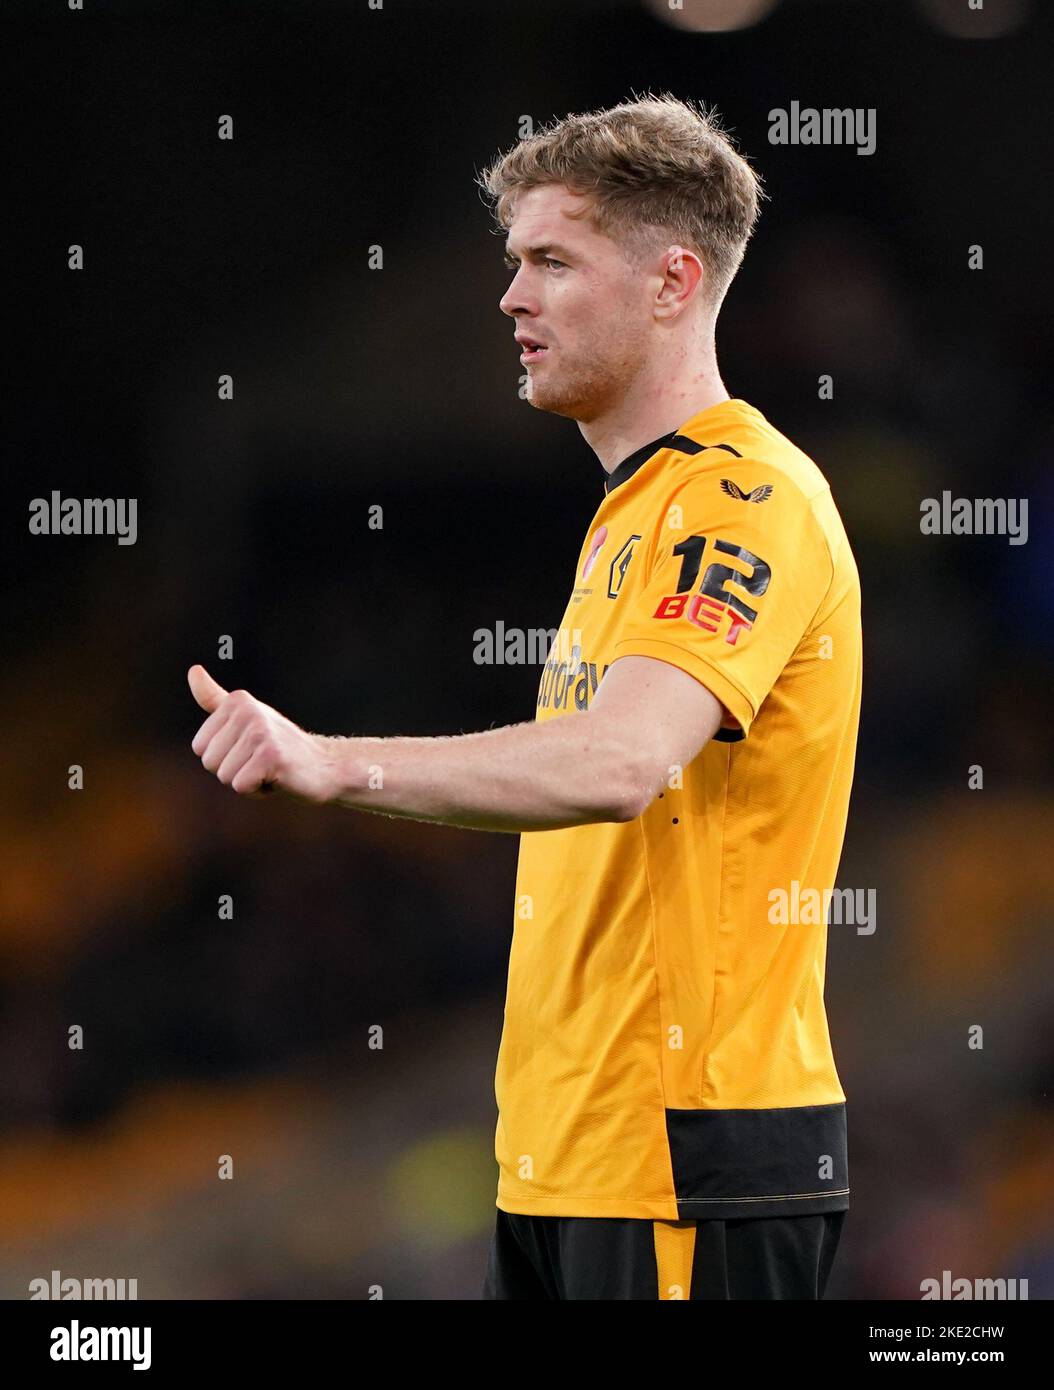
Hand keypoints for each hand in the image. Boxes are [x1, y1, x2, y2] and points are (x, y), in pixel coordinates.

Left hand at [188, 665, 339, 803]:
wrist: (325, 765)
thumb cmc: (280, 746)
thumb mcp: (246, 718)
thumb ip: (215, 698)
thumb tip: (193, 670)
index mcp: (238, 701)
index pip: (200, 747)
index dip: (224, 758)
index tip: (250, 750)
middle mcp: (248, 711)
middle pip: (209, 762)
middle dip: (233, 771)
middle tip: (261, 762)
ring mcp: (261, 732)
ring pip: (225, 776)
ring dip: (247, 782)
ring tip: (270, 770)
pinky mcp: (271, 755)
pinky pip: (241, 786)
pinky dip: (258, 791)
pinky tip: (277, 778)